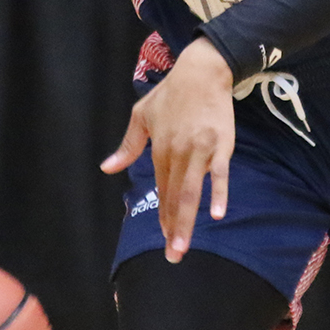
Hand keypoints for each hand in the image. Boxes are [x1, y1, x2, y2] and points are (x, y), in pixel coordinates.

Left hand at [101, 40, 235, 262]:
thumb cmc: (171, 94)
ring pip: (191, 192)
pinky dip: (218, 193)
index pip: (160, 189)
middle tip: (173, 257)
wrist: (202, 71)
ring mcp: (200, 150)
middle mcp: (178, 153)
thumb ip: (128, 146)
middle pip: (174, 197)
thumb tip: (108, 169)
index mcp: (160, 148)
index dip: (162, 215)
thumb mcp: (142, 116)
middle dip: (173, 229)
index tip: (163, 237)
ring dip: (187, 221)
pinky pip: (220, 174)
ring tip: (184, 246)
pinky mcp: (222, 145)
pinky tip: (217, 214)